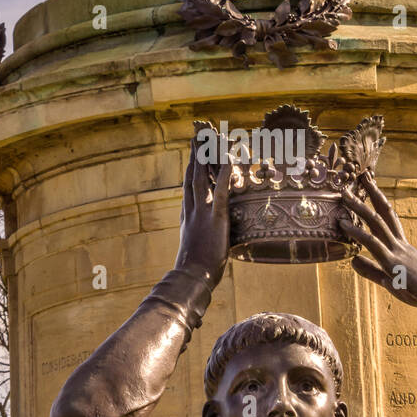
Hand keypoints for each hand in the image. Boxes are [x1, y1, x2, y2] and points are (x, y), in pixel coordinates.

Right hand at [174, 140, 230, 284]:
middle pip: (193, 177)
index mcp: (187, 217)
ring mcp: (203, 213)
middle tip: (196, 138)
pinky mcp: (216, 218)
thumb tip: (198, 240)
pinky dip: (225, 174)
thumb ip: (197, 239)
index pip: (188, 188)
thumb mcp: (193, 249)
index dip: (191, 171)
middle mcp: (192, 210)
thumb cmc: (194, 270)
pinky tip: (229, 159)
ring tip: (208, 139)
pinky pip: (221, 192)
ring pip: (203, 179)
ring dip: (206, 157)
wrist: (191, 277)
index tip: (192, 157)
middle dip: (195, 156)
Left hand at [338, 174, 416, 310]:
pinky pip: (374, 245)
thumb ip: (371, 269)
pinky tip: (345, 226)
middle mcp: (398, 243)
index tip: (369, 183)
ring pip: (376, 223)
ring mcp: (396, 251)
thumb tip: (352, 260)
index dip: (377, 199)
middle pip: (382, 212)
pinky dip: (359, 234)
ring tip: (344, 194)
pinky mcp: (394, 263)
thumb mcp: (391, 279)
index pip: (387, 216)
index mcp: (399, 245)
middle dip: (370, 193)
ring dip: (360, 207)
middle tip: (359, 175)